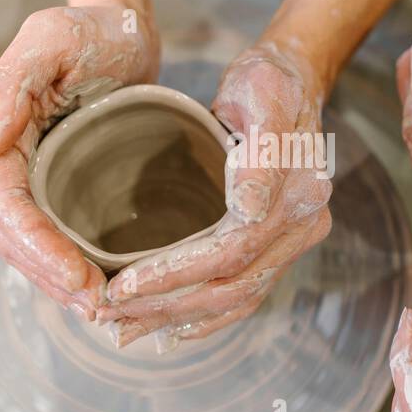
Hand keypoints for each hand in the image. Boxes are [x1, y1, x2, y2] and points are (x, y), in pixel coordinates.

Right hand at [0, 4, 158, 318]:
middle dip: (51, 276)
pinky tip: (104, 286)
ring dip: (59, 281)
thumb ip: (12, 84)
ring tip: (103, 308)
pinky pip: (54, 234)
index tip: (81, 277)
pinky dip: (72, 264)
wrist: (123, 27)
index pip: (6, 205)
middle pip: (13, 235)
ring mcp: (29, 173)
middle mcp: (2, 157)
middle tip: (100, 306)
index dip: (39, 248)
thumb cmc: (92, 28)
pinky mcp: (57, 183)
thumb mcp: (52, 40)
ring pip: (29, 244)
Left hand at [98, 39, 332, 349]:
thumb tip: (251, 210)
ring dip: (179, 319)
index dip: (175, 274)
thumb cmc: (265, 82)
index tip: (122, 285)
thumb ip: (262, 149)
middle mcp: (303, 225)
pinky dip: (207, 318)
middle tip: (108, 312)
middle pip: (231, 285)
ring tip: (124, 330)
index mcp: (297, 192)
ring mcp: (296, 241)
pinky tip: (169, 329)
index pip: (230, 250)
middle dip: (166, 304)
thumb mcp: (260, 93)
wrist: (291, 81)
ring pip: (236, 298)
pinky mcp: (281, 247)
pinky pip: (247, 295)